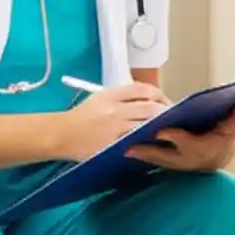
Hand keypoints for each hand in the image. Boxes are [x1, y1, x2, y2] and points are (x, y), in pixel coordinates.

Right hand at [53, 82, 170, 161]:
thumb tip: (149, 98)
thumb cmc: (83, 115)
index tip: (164, 101)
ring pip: (145, 125)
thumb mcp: (101, 98)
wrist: (61, 134)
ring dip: (159, 127)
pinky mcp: (113, 144)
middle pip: (149, 108)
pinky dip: (146, 140)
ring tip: (168, 129)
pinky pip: (135, 141)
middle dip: (165, 113)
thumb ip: (123, 96)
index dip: (158, 95)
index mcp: (111, 94)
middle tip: (173, 118)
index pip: (143, 90)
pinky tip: (152, 141)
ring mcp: (114, 128)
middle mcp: (115, 109)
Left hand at [125, 99, 234, 170]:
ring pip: (156, 160)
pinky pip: (152, 159)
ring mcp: (176, 163)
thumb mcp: (233, 129)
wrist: (216, 160)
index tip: (161, 131)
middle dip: (149, 152)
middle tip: (130, 147)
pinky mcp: (167, 162)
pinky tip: (127, 147)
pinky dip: (141, 154)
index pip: (188, 143)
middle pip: (165, 156)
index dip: (175, 137)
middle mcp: (187, 159)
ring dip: (140, 155)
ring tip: (123, 147)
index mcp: (202, 147)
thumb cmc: (222, 142)